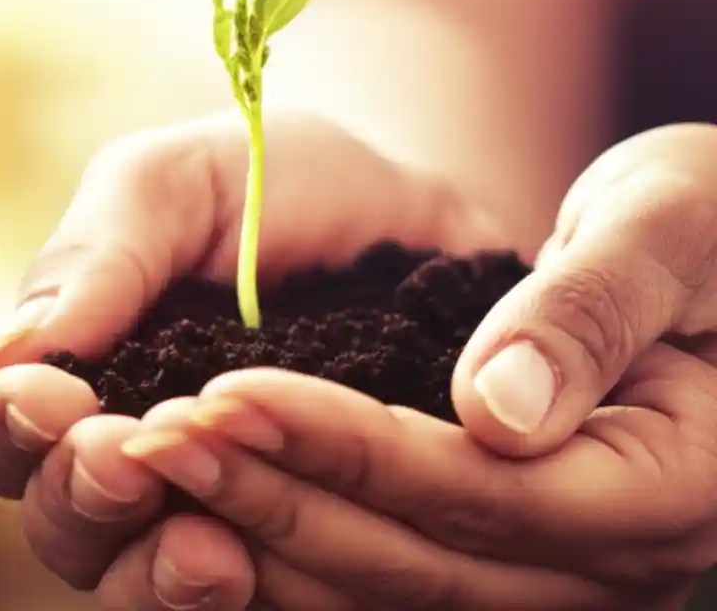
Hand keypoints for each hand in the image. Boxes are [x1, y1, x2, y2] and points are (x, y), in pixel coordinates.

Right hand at [0, 109, 505, 608]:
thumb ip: (95, 259)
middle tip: (120, 456)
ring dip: (153, 574)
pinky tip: (254, 565)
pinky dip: (239, 594)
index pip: (9, 438)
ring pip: (142, 588)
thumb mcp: (176, 186)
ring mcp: (214, 513)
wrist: (412, 215)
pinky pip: (258, 601)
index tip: (51, 398)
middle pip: (64, 528)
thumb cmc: (273, 187)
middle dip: (79, 500)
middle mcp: (134, 463)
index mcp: (82, 378)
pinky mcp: (302, 550)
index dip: (11, 430)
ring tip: (201, 545)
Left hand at [122, 122, 716, 608]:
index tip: (222, 391)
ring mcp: (539, 582)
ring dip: (245, 530)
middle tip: (143, 436)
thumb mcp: (667, 225)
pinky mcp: (485, 566)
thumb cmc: (700, 223)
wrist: (707, 263)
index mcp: (659, 490)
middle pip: (404, 564)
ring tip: (138, 461)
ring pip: (368, 595)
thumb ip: (589, 312)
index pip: (473, 489)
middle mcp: (596, 569)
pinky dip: (270, 547)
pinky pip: (363, 585)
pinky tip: (183, 500)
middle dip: (263, 496)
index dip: (340, 444)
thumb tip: (499, 410)